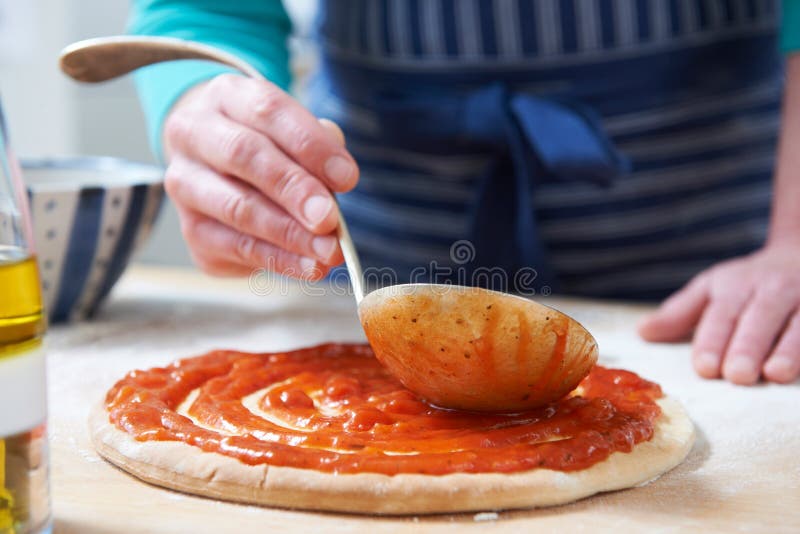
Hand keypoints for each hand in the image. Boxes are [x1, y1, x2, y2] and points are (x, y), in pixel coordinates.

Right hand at [162, 74, 358, 278]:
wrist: (212, 161)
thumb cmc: (265, 142)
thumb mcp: (291, 127)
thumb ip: (317, 145)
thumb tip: (335, 182)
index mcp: (225, 96)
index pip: (268, 111)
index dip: (311, 146)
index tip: (348, 178)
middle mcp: (194, 134)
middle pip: (245, 157)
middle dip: (294, 191)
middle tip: (330, 219)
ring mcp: (185, 184)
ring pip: (237, 209)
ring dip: (290, 235)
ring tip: (328, 252)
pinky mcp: (192, 230)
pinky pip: (236, 248)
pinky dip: (278, 260)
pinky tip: (309, 267)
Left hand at [638, 244, 799, 384]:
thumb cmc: (748, 284)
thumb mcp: (711, 289)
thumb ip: (679, 313)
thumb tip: (642, 333)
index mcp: (736, 285)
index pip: (722, 314)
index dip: (713, 340)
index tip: (704, 368)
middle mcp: (773, 289)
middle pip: (760, 318)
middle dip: (748, 346)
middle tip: (736, 375)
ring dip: (789, 349)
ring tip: (775, 374)